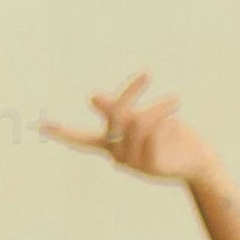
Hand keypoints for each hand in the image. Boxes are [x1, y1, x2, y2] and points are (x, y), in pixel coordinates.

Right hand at [44, 72, 216, 187]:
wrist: (199, 163)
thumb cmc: (171, 139)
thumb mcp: (144, 119)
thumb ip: (120, 110)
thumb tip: (91, 97)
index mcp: (112, 145)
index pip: (81, 139)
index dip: (62, 131)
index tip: (40, 126)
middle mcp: (118, 156)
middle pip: (115, 119)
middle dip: (130, 95)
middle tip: (147, 74)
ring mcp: (134, 163)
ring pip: (138, 123)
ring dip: (159, 108)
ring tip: (176, 101)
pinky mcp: (152, 166)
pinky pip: (152, 135)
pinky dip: (164, 118)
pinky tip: (175, 116)